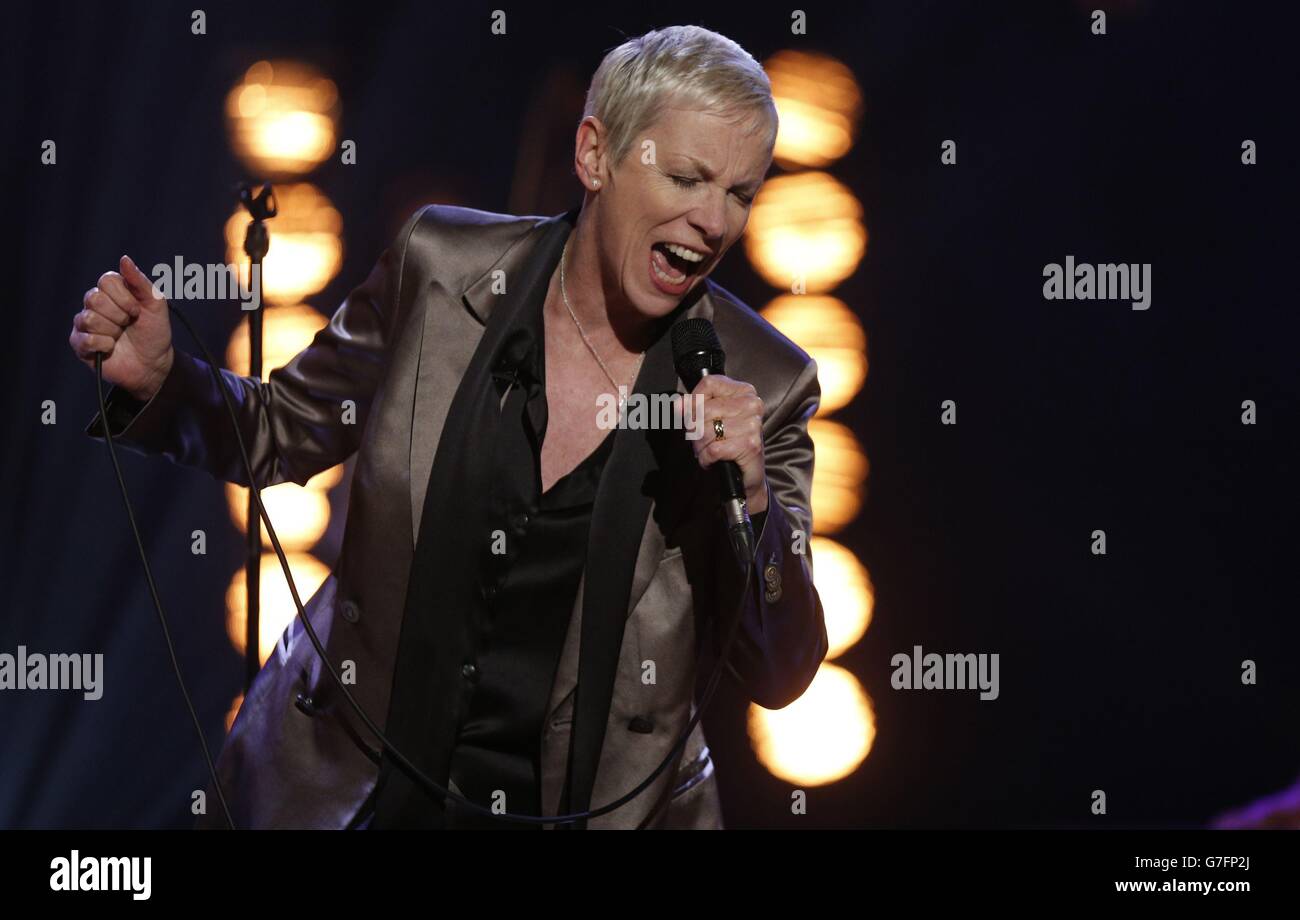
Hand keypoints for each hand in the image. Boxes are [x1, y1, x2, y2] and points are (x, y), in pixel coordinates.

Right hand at [70, 255, 173, 401]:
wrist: (154, 363)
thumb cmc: (155, 332)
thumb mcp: (156, 305)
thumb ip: (140, 282)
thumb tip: (124, 259)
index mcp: (111, 291)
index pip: (106, 281)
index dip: (124, 297)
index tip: (137, 310)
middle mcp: (94, 304)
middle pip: (94, 298)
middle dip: (119, 315)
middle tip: (127, 324)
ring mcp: (85, 324)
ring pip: (89, 319)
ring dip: (112, 331)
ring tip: (120, 336)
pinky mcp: (80, 344)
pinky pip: (85, 339)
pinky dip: (104, 345)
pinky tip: (111, 348)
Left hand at [684, 374, 767, 513]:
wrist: (746, 476)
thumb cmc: (729, 443)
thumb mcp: (711, 419)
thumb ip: (694, 407)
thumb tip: (679, 404)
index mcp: (744, 391)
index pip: (710, 383)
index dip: (693, 400)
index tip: (691, 414)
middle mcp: (752, 405)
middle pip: (705, 409)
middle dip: (695, 429)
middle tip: (702, 440)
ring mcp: (753, 425)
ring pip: (707, 431)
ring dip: (701, 446)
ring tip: (709, 450)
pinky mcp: (750, 446)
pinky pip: (713, 449)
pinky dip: (706, 458)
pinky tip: (712, 460)